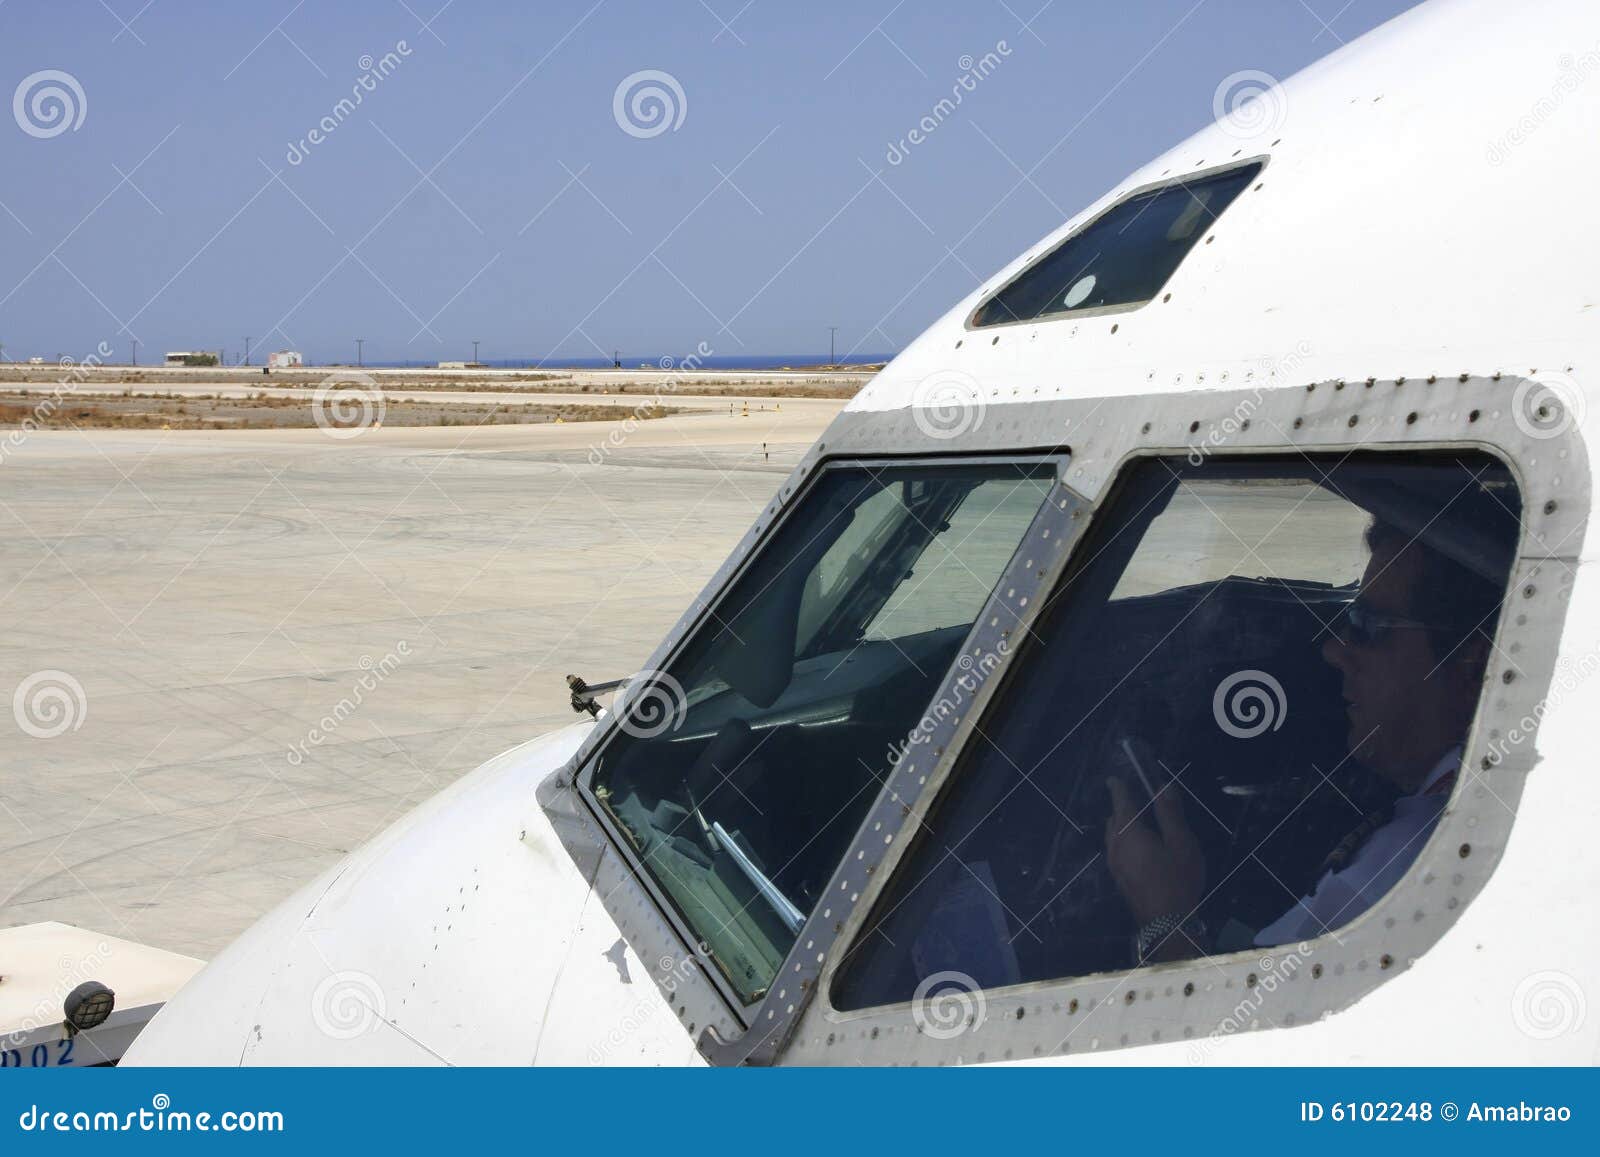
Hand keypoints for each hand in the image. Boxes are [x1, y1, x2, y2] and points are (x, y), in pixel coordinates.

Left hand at [1104, 777, 1205, 926]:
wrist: (1167, 923)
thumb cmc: (1177, 879)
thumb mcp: (1181, 842)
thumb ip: (1170, 813)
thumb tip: (1162, 786)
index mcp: (1129, 832)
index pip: (1121, 802)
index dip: (1118, 788)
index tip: (1114, 779)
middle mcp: (1115, 845)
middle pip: (1115, 819)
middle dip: (1123, 808)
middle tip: (1137, 800)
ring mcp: (1114, 864)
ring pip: (1113, 836)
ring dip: (1123, 826)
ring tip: (1140, 823)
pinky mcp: (1119, 878)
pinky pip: (1117, 850)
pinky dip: (1124, 841)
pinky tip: (1140, 849)